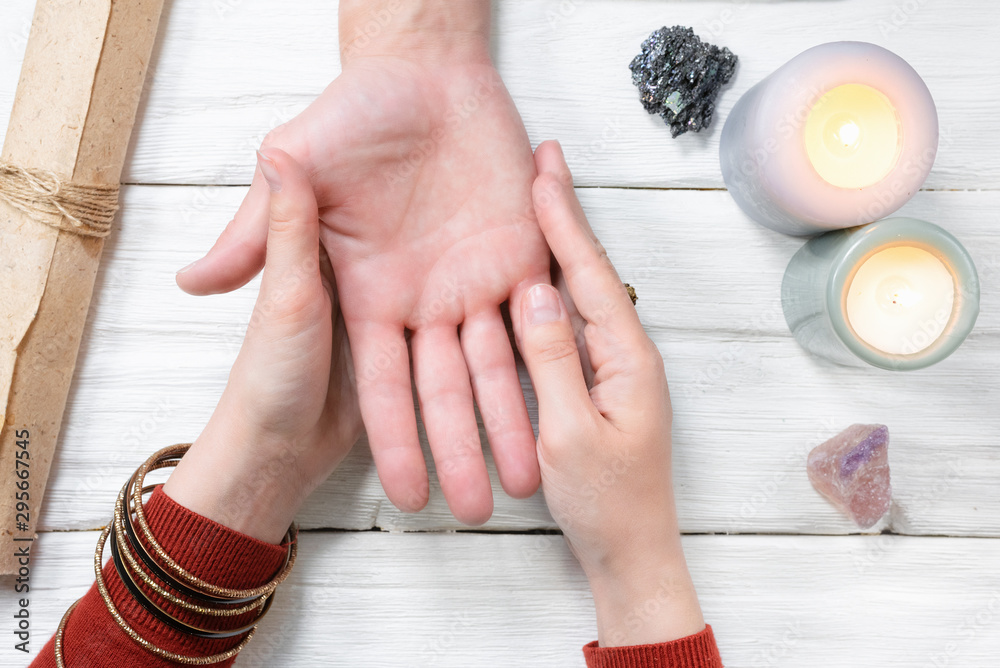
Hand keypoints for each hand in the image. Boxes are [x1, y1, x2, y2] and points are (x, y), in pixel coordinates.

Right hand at [175, 1, 545, 524]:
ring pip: (498, 366)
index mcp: (371, 297)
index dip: (397, 440)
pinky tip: (566, 400)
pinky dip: (552, 356)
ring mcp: (474, 282)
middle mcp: (424, 302)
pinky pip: (541, 313)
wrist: (421, 74)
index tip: (409, 497)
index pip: (384, 385)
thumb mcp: (295, 166)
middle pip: (445, 391)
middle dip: (462, 450)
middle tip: (479, 509)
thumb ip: (257, 231)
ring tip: (534, 476)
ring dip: (514, 419)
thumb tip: (191, 280)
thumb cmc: (354, 114)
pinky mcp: (519, 254)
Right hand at [516, 142, 704, 645]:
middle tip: (540, 161)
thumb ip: (553, 361)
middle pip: (589, 270)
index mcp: (628, 356)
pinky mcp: (596, 382)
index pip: (591, 274)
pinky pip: (569, 324)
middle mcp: (625, 350)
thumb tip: (535, 290)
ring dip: (556, 245)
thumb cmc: (606, 504)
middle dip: (563, 214)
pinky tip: (532, 268)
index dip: (565, 219)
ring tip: (533, 198)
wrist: (631, 554)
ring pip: (579, 293)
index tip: (542, 169)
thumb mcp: (569, 434)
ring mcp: (612, 365)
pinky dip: (550, 288)